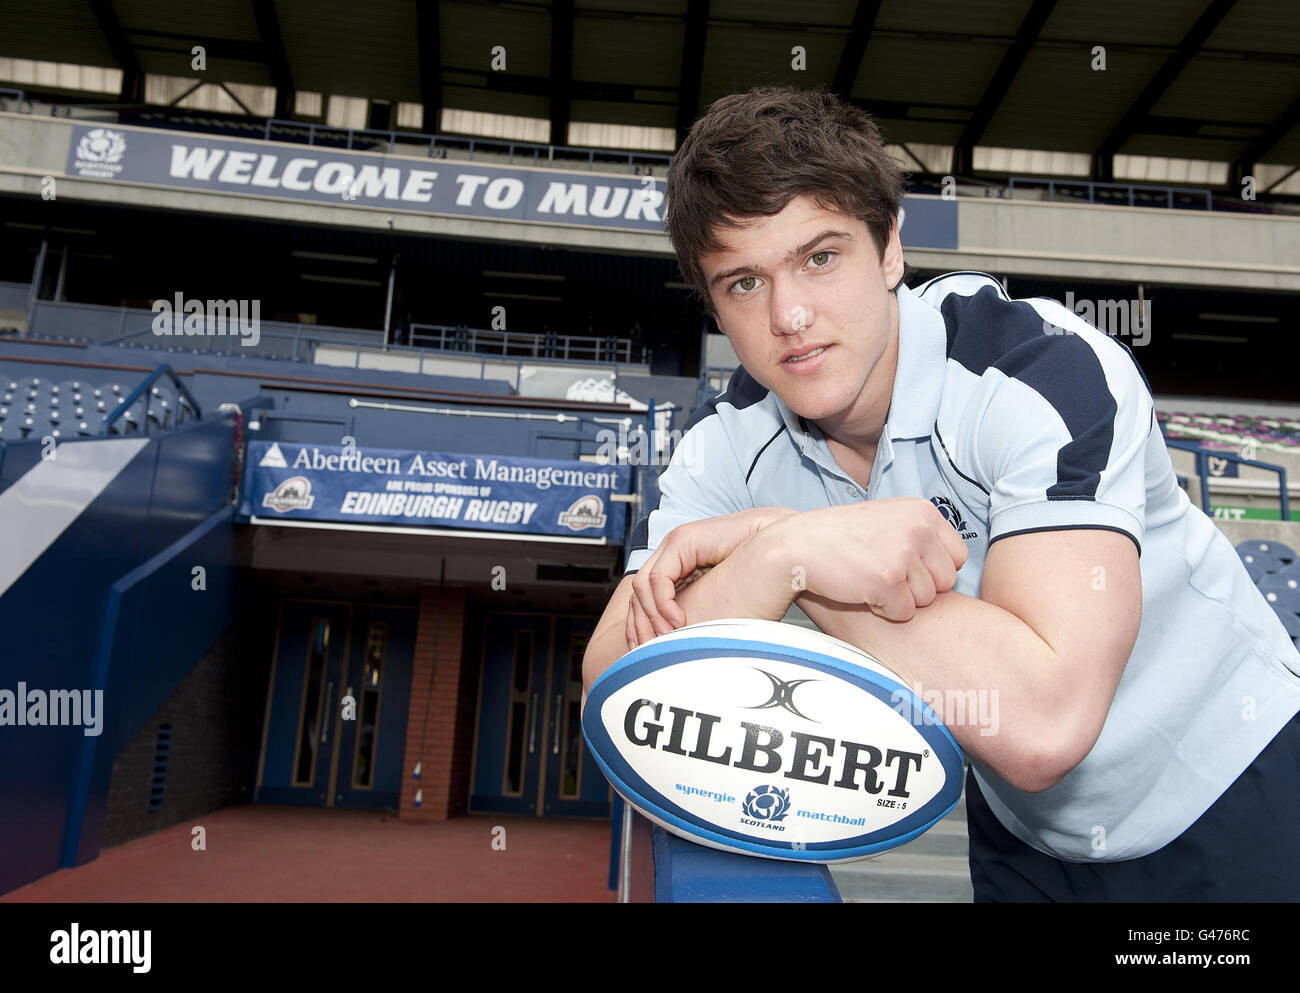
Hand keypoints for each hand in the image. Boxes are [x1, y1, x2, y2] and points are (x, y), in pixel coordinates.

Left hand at [627, 506, 797, 648]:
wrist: (782, 553)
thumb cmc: (759, 584)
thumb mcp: (719, 610)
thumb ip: (700, 623)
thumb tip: (686, 657)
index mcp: (680, 571)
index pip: (645, 600)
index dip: (641, 628)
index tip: (645, 654)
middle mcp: (672, 556)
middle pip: (638, 594)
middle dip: (639, 626)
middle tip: (647, 652)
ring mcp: (675, 545)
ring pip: (642, 587)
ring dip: (652, 617)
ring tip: (668, 637)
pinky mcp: (682, 540)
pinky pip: (657, 578)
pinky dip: (663, 603)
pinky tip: (678, 621)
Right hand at [767, 497, 967, 620]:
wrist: (798, 545)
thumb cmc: (842, 538)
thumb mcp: (888, 520)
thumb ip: (922, 535)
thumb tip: (958, 566)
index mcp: (922, 511)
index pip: (958, 557)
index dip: (932, 570)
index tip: (903, 566)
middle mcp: (918, 528)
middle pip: (946, 581)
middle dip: (919, 587)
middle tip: (884, 574)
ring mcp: (903, 553)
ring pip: (927, 599)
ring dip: (901, 599)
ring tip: (871, 579)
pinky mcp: (887, 580)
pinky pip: (905, 613)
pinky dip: (884, 611)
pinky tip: (863, 591)